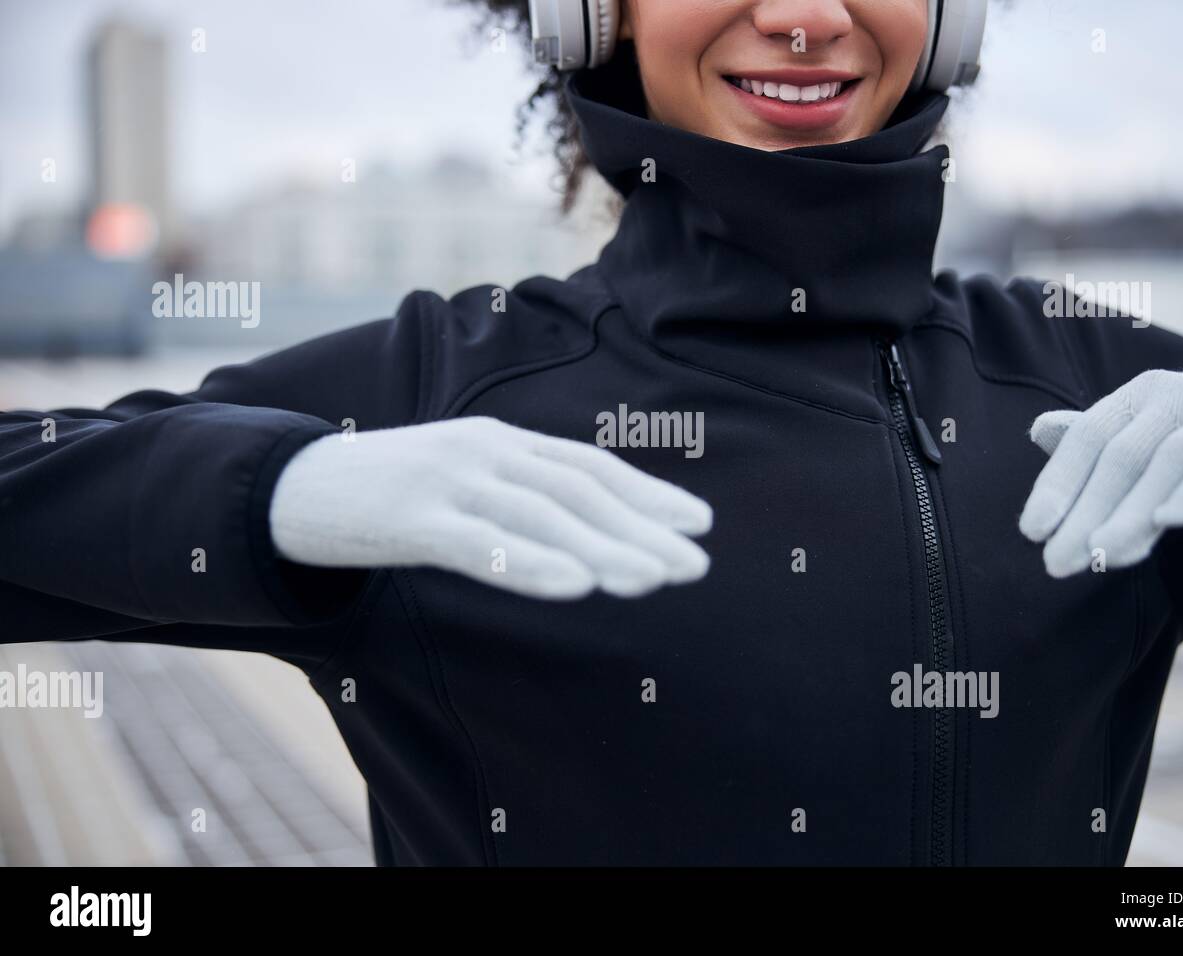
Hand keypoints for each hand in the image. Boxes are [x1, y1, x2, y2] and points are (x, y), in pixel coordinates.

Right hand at [269, 416, 711, 599]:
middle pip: (578, 493)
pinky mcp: (408, 516)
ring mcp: (446, 479)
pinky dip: (532, 564)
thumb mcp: (461, 484)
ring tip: (654, 579)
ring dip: (603, 549)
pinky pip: (480, 544)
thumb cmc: (389, 493)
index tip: (699, 524)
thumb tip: (585, 536)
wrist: (292, 485)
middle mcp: (484, 451)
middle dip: (643, 529)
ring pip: (540, 516)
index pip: (588, 467)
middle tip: (697, 565)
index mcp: (500, 442)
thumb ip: (516, 499)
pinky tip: (576, 587)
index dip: (647, 494)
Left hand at [1018, 369, 1182, 577]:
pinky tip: (1169, 522)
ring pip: (1168, 463)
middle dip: (1086, 513)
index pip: (1087, 438)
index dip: (1056, 483)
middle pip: (1122, 456)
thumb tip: (1038, 430)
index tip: (1031, 532)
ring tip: (1102, 557)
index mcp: (1141, 396)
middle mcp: (1178, 393)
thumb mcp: (1153, 445)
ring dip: (1131, 514)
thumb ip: (1099, 444)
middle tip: (1058, 563)